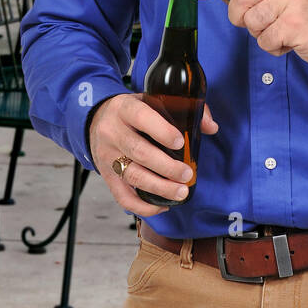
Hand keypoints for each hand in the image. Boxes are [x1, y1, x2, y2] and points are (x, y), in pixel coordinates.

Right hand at [89, 93, 218, 215]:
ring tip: (181, 192)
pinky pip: (122, 197)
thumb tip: (211, 127)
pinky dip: (143, 206)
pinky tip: (163, 206)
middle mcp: (112, 132)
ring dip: (159, 188)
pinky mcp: (106, 176)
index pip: (141, 117)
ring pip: (132, 176)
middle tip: (187, 174)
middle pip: (139, 152)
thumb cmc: (133, 112)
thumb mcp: (150, 100)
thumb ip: (183, 108)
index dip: (161, 131)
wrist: (96, 121)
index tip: (180, 142)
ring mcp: (106, 156)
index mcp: (125, 108)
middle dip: (166, 167)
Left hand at [192, 0, 307, 67]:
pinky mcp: (295, 23)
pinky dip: (274, 47)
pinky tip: (289, 41)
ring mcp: (294, 0)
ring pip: (251, 22)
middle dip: (241, 18)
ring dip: (262, 34)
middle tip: (260, 23)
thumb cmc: (305, 16)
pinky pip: (265, 40)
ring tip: (281, 30)